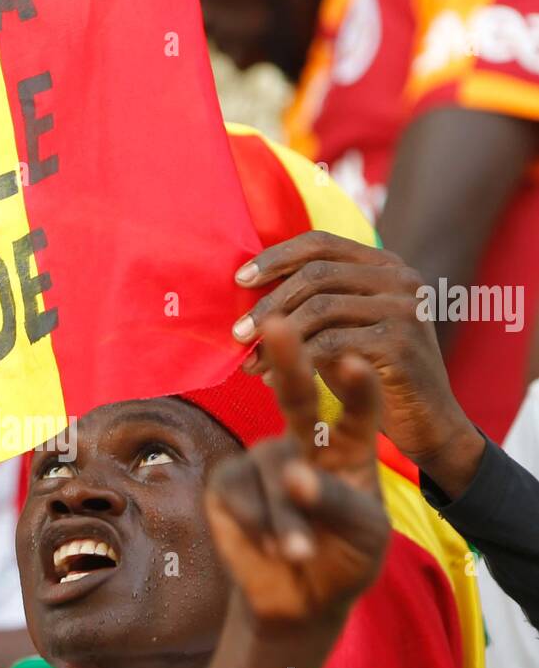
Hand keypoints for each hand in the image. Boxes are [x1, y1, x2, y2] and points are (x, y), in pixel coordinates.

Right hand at [206, 317, 389, 628]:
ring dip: (285, 517)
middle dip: (288, 360)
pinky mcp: (229, 482)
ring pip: (271, 473)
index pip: (357, 409)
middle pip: (298, 397)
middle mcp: (306, 441)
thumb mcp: (364, 532)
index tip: (352, 362)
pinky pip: (239, 494)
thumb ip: (337, 499)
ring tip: (300, 554)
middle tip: (279, 326)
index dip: (354, 387)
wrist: (303, 598)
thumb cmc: (346, 555)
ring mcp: (264, 458)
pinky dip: (258, 525)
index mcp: (351, 445)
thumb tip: (292, 474)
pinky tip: (272, 549)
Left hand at [231, 232, 483, 489]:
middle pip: (316, 275)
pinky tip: (276, 380)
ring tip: (251, 363)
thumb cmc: (376, 376)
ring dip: (276, 337)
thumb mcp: (346, 329)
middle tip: (237, 335)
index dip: (276, 257)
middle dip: (269, 305)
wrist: (429, 424)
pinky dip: (296, 360)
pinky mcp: (400, 343)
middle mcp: (400, 278)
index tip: (240, 279)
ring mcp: (404, 308)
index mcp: (386, 265)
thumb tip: (251, 299)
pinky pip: (331, 344)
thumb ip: (314, 306)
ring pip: (319, 308)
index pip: (321, 243)